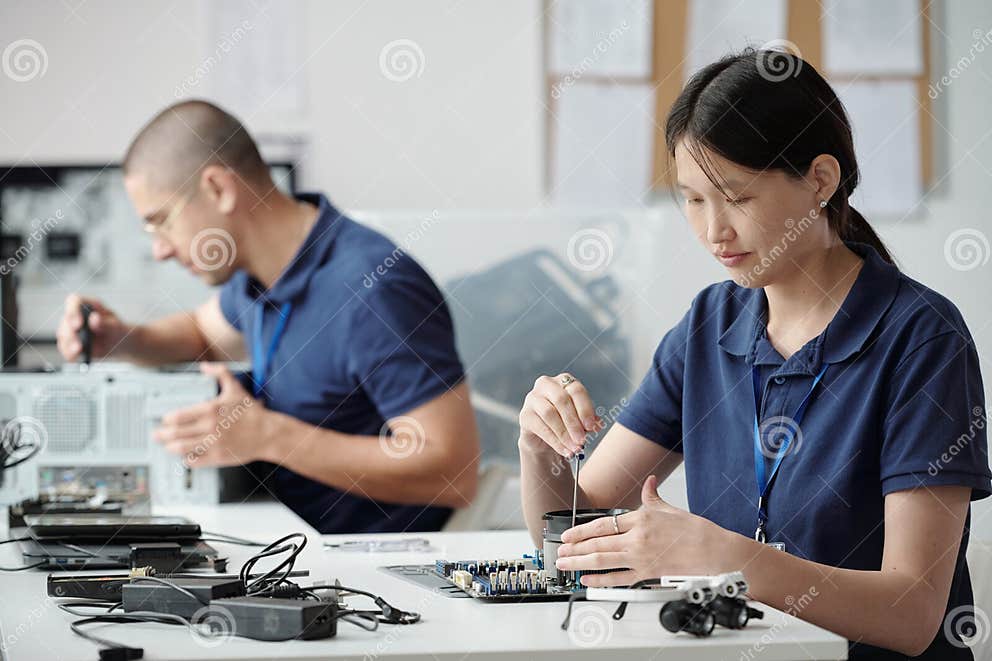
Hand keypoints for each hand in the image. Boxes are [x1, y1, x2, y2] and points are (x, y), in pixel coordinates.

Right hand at [55, 294, 129, 361]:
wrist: (118, 344)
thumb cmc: (116, 330)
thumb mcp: (115, 326)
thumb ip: (105, 323)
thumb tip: (94, 319)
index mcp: (87, 305)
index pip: (74, 301)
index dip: (73, 311)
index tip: (78, 323)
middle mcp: (75, 316)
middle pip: (66, 320)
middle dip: (71, 332)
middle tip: (78, 341)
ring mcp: (70, 330)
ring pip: (63, 335)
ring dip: (69, 344)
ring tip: (79, 350)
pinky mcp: (69, 344)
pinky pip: (65, 349)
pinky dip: (69, 353)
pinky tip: (76, 357)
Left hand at [154, 363, 273, 466]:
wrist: (267, 433)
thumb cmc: (252, 413)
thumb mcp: (236, 388)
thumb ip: (220, 373)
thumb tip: (205, 366)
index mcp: (210, 410)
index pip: (178, 416)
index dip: (167, 419)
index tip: (165, 420)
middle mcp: (209, 427)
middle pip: (176, 433)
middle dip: (163, 435)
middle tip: (158, 435)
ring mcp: (213, 443)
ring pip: (182, 448)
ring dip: (171, 447)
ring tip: (168, 446)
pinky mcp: (218, 457)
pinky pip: (195, 460)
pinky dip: (186, 459)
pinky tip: (185, 456)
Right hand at [518, 373, 602, 457]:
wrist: (545, 439)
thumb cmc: (566, 424)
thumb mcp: (580, 421)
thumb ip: (588, 421)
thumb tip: (597, 425)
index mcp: (563, 381)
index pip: (576, 390)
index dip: (585, 408)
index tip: (591, 426)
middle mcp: (546, 385)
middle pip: (561, 400)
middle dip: (573, 422)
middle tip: (582, 440)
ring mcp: (532, 399)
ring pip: (549, 413)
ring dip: (564, 433)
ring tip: (575, 448)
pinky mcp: (525, 415)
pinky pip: (541, 427)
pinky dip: (555, 441)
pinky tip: (565, 450)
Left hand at [554, 475, 738, 585]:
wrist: (714, 550)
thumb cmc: (694, 530)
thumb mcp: (669, 508)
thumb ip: (652, 496)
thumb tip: (649, 482)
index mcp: (640, 519)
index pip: (603, 524)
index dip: (581, 530)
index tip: (568, 535)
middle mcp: (637, 538)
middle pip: (598, 543)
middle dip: (574, 548)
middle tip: (559, 551)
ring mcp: (641, 557)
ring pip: (603, 560)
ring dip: (580, 562)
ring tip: (565, 564)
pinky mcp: (647, 574)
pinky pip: (618, 578)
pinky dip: (600, 580)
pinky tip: (587, 580)